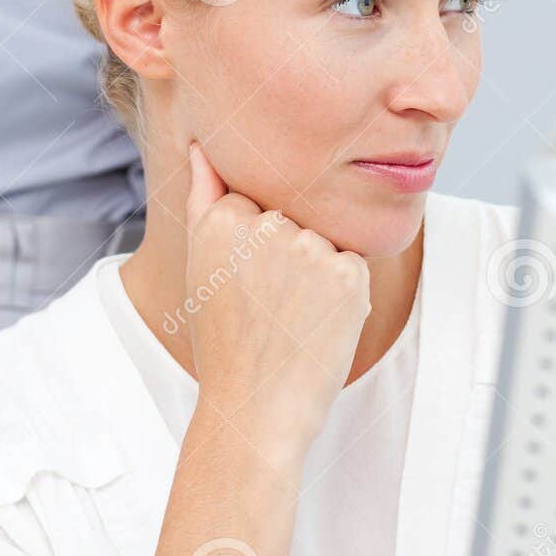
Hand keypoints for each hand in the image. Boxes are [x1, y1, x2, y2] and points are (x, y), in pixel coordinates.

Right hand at [181, 140, 371, 460]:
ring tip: (290, 320)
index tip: (246, 289)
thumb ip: (205, 198)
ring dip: (319, 274)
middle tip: (269, 310)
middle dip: (292, 256)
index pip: (261, 202)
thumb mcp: (202, 266)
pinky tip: (317, 326)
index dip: (260, 249)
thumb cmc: (226, 344)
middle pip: (297, 218)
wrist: (254, 409)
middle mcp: (265, 224)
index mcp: (223, 217)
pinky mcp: (348, 272)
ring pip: (327, 240)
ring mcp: (309, 247)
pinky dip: (345, 295)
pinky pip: (354, 265)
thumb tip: (201, 146)